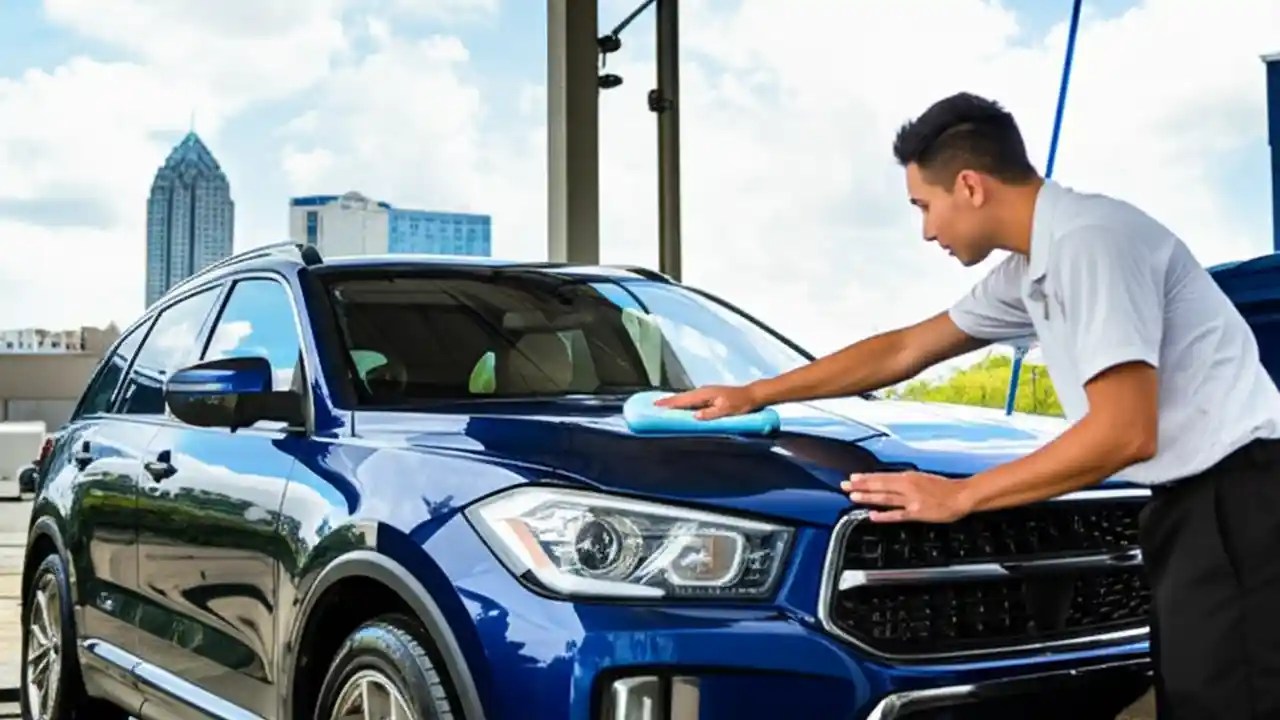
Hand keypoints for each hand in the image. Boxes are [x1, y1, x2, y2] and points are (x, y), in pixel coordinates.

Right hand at [654, 384, 759, 419]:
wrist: (751, 395)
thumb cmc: (740, 404)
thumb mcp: (726, 410)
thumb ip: (710, 413)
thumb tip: (695, 416)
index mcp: (705, 394)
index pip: (684, 400)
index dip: (670, 403)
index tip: (656, 405)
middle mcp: (703, 390)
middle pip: (682, 396)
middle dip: (668, 400)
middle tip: (654, 404)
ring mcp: (706, 391)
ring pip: (686, 397)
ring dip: (675, 400)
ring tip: (663, 404)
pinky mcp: (709, 394)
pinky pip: (692, 398)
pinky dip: (683, 400)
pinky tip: (681, 404)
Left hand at [840, 471, 973, 522]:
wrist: (962, 496)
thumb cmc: (945, 488)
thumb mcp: (923, 478)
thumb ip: (907, 481)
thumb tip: (891, 482)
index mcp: (909, 477)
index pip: (882, 476)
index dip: (866, 477)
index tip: (852, 477)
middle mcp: (907, 486)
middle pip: (879, 485)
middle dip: (861, 486)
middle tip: (845, 485)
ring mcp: (911, 500)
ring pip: (885, 498)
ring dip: (868, 497)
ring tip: (853, 497)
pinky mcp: (917, 513)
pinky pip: (897, 515)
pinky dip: (884, 515)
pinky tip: (872, 515)